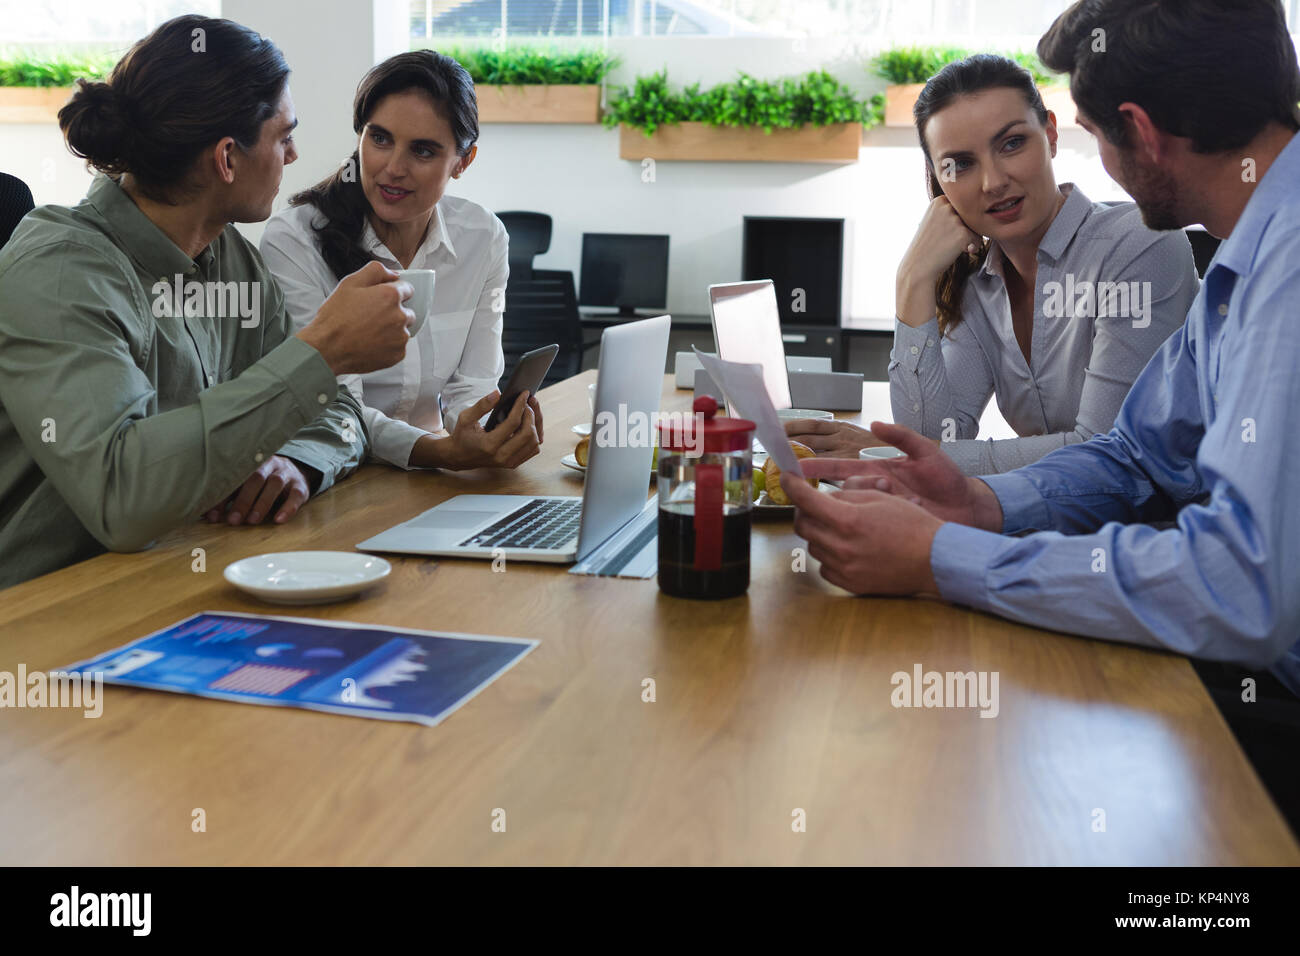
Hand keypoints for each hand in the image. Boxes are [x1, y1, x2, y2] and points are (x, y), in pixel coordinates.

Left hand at [202, 455, 310, 524]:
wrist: (295, 473)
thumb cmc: (263, 482)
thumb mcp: (245, 484)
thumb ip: (229, 496)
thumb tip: (207, 514)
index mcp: (250, 462)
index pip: (234, 478)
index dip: (222, 497)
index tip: (213, 516)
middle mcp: (269, 464)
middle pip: (255, 478)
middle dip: (243, 500)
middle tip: (233, 520)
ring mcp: (286, 473)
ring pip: (274, 484)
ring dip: (262, 503)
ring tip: (252, 521)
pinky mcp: (301, 486)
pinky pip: (296, 495)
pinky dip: (288, 508)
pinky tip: (279, 520)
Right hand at [295, 260, 413, 374]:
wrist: (327, 349)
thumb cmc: (335, 316)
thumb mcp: (350, 283)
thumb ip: (375, 271)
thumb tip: (393, 274)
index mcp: (390, 296)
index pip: (407, 289)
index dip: (394, 292)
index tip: (382, 299)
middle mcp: (400, 316)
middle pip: (407, 311)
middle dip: (394, 312)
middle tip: (372, 317)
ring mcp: (400, 337)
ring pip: (403, 330)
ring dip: (392, 330)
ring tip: (369, 332)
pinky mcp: (397, 355)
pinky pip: (398, 347)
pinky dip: (389, 346)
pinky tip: (371, 343)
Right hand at [442, 389, 541, 469]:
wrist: (459, 457)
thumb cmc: (462, 436)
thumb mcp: (466, 418)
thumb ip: (482, 405)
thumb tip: (498, 394)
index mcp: (489, 444)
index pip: (513, 423)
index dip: (520, 406)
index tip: (524, 394)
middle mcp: (501, 456)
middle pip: (528, 434)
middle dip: (531, 415)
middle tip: (527, 403)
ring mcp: (508, 462)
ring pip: (534, 443)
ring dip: (535, 425)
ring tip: (529, 412)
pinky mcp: (513, 463)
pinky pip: (532, 449)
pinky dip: (534, 436)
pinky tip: (528, 424)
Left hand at [782, 467, 941, 595]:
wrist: (934, 560)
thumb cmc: (912, 525)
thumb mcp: (880, 498)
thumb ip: (846, 495)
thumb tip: (823, 497)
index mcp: (848, 520)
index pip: (805, 500)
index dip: (792, 486)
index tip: (787, 478)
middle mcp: (841, 546)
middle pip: (802, 525)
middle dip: (804, 511)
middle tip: (815, 505)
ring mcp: (843, 568)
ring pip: (812, 546)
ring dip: (819, 533)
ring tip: (841, 527)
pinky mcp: (848, 583)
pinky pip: (824, 567)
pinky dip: (829, 555)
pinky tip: (848, 548)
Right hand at [797, 420, 1002, 530]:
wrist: (968, 509)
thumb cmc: (949, 480)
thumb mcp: (927, 452)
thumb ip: (902, 435)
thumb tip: (874, 424)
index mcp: (877, 470)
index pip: (838, 468)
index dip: (816, 467)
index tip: (794, 467)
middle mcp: (872, 492)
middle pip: (842, 490)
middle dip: (849, 490)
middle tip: (880, 487)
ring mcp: (877, 512)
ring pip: (854, 509)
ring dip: (873, 502)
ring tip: (903, 497)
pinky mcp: (885, 529)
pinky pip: (869, 527)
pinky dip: (883, 520)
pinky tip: (907, 513)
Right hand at [895, 195, 981, 327]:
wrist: (917, 267)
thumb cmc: (927, 246)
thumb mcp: (933, 220)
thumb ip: (950, 211)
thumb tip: (978, 210)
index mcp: (939, 200)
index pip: (962, 208)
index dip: (957, 222)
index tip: (943, 232)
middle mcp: (947, 206)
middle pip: (970, 216)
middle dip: (965, 229)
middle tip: (947, 240)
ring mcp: (954, 219)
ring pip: (976, 227)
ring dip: (969, 238)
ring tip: (950, 246)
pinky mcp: (962, 233)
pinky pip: (978, 239)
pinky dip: (972, 248)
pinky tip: (957, 251)